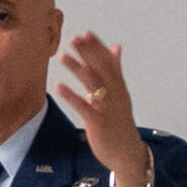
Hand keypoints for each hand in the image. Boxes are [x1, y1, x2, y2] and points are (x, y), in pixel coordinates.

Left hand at [55, 30, 154, 186]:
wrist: (127, 153)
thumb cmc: (120, 123)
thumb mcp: (120, 94)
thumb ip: (116, 70)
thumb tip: (116, 47)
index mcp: (119, 87)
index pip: (109, 62)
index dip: (98, 47)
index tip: (86, 33)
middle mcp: (115, 95)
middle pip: (101, 69)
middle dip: (88, 53)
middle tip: (74, 38)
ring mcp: (107, 108)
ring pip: (93, 84)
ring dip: (78, 69)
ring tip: (63, 56)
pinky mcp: (98, 122)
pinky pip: (84, 107)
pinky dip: (72, 95)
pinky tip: (59, 86)